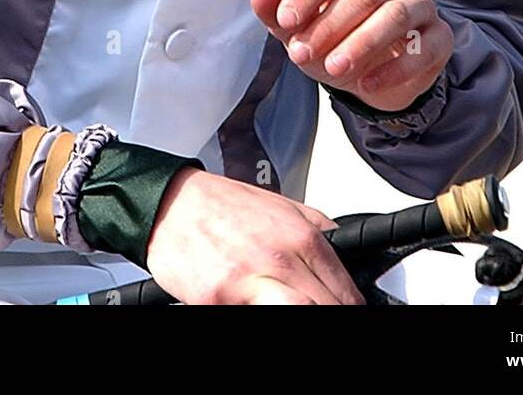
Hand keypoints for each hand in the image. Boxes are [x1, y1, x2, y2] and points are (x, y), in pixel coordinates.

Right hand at [145, 167, 365, 304]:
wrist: (172, 204)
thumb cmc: (222, 205)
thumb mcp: (281, 205)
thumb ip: (315, 228)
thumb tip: (341, 248)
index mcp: (299, 236)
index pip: (343, 288)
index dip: (350, 304)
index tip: (349, 307)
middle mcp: (279, 259)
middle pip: (326, 307)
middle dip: (333, 313)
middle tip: (326, 311)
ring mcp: (248, 284)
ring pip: (298, 315)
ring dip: (305, 316)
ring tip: (292, 308)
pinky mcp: (218, 301)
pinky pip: (249, 317)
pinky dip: (260, 314)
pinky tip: (256, 305)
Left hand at [251, 0, 453, 114]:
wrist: (375, 79)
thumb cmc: (336, 42)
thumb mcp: (304, 31)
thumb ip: (280, 11)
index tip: (285, 21)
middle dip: (330, 24)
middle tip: (303, 53)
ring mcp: (420, 4)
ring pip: (395, 15)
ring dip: (362, 44)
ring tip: (335, 69)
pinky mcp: (439, 37)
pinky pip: (426, 47)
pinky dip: (396, 68)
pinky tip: (369, 86)